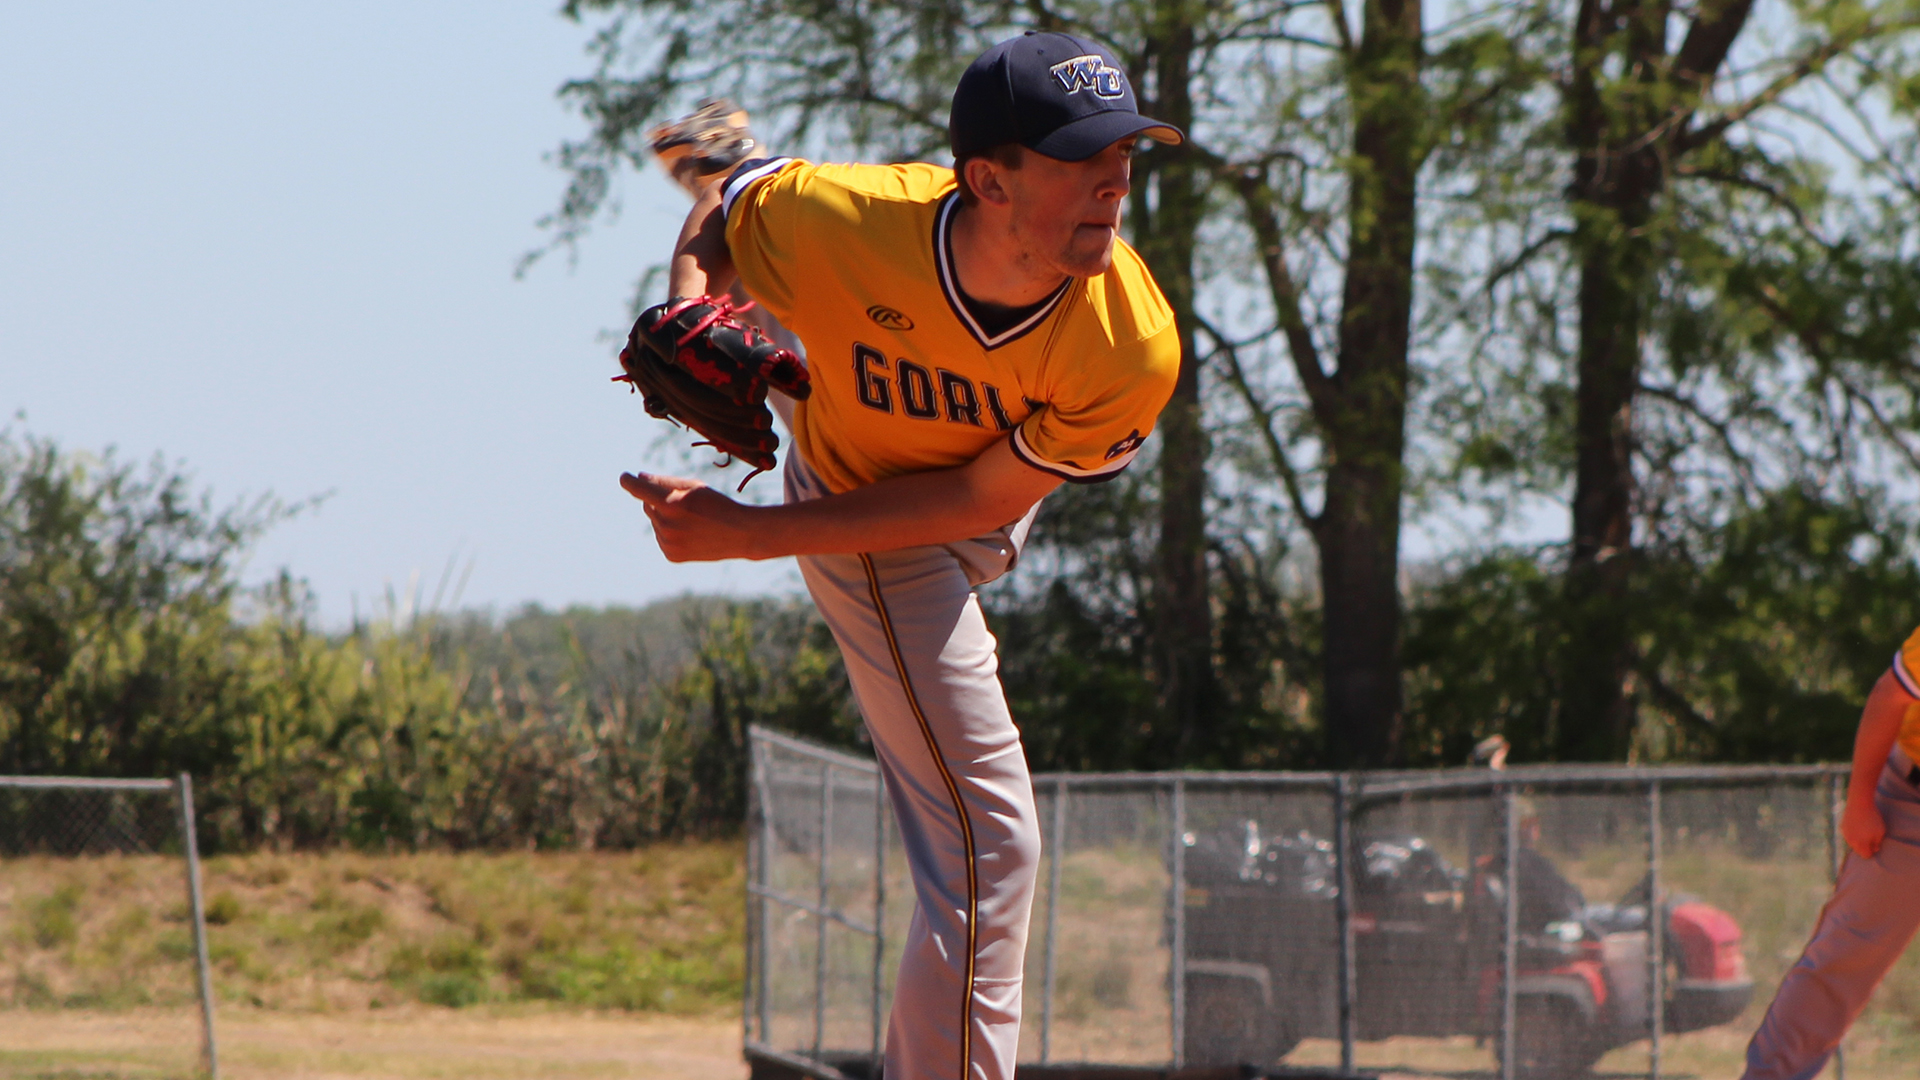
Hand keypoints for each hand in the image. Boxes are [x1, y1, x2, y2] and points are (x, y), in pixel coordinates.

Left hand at [619, 471, 762, 561]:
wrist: (740, 535)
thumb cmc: (717, 504)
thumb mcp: (694, 487)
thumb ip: (665, 481)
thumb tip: (640, 477)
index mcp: (672, 504)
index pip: (640, 490)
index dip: (630, 482)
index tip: (624, 477)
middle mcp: (667, 526)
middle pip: (648, 505)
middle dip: (658, 500)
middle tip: (683, 503)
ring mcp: (668, 543)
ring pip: (654, 522)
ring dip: (665, 516)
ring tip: (692, 520)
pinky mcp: (671, 555)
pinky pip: (661, 537)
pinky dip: (670, 532)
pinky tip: (690, 533)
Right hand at [1842, 797, 1885, 859]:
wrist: (1859, 803)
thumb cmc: (1872, 819)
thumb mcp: (1880, 832)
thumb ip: (1877, 843)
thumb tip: (1875, 849)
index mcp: (1860, 845)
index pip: (1866, 856)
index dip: (1872, 852)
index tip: (1876, 845)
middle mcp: (1851, 842)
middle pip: (1858, 850)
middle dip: (1864, 847)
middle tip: (1871, 838)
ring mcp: (1845, 834)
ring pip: (1853, 842)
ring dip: (1858, 840)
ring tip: (1865, 830)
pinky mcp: (1842, 826)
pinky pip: (1849, 834)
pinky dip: (1853, 833)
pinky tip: (1859, 825)